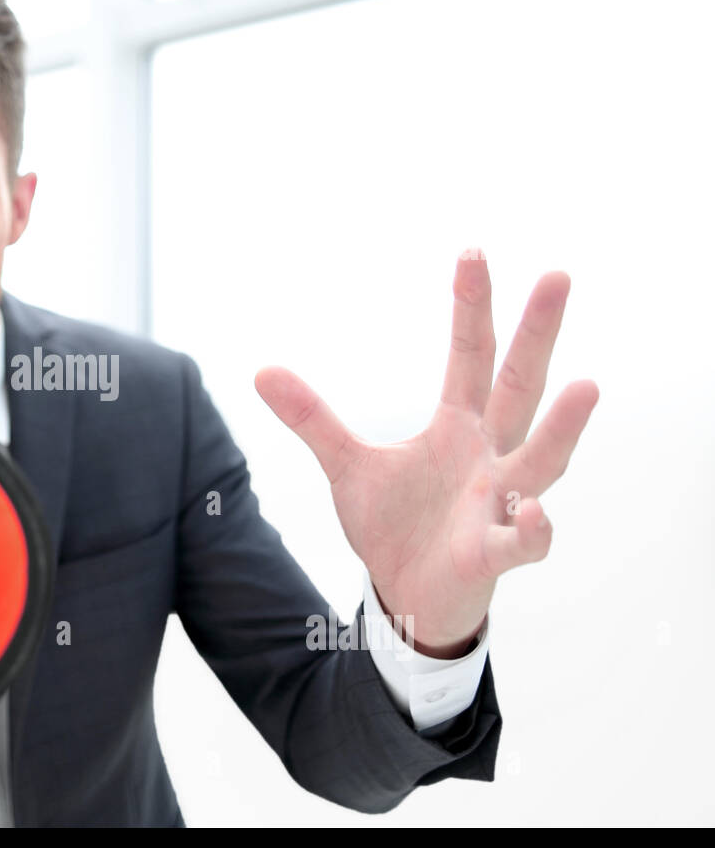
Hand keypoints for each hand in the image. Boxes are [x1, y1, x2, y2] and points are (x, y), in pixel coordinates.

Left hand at [255, 249, 598, 657]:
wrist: (410, 596)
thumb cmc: (395, 524)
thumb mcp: (346, 465)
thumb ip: (312, 419)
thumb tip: (260, 370)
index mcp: (458, 427)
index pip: (471, 355)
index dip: (471, 306)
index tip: (472, 251)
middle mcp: (489, 455)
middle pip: (519, 385)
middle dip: (538, 334)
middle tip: (559, 275)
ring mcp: (499, 503)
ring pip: (541, 459)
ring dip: (564, 427)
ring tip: (587, 384)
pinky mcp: (495, 553)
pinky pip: (524, 540)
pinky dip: (533, 527)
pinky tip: (531, 510)